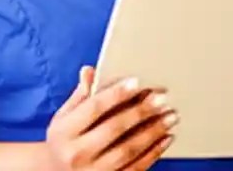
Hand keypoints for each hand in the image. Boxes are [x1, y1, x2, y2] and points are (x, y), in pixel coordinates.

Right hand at [43, 66, 176, 169]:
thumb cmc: (63, 142)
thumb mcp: (62, 119)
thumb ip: (79, 97)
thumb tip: (90, 71)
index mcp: (64, 132)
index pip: (93, 108)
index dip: (116, 94)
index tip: (136, 82)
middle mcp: (77, 154)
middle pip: (114, 128)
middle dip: (141, 111)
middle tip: (161, 98)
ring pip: (129, 150)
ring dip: (153, 132)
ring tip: (170, 116)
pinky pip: (135, 168)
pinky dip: (153, 153)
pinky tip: (166, 138)